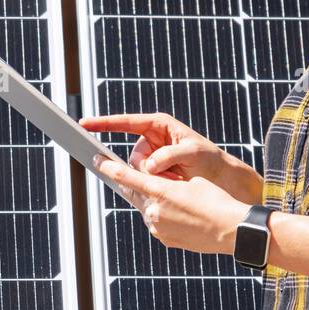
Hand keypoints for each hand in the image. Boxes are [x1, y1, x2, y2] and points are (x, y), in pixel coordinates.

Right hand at [79, 112, 231, 184]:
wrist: (224, 178)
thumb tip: (149, 166)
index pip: (126, 123)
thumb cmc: (211, 159)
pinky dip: (156, 186)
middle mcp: (154, 140)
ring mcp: (154, 157)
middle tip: (170, 175)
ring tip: (178, 180)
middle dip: (146, 169)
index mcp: (160, 125)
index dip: (104, 124)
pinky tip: (174, 185)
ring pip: (138, 172)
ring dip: (155, 180)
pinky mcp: (156, 173)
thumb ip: (168, 155)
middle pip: (133, 156)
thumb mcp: (193, 152)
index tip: (84, 124)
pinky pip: (145, 181)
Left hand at [92, 155, 250, 255]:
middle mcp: (155, 210)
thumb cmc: (216, 200)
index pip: (127, 177)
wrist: (232, 230)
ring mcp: (158, 227)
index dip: (109, 167)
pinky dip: (160, 214)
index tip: (98, 159)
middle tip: (121, 172)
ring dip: (149, 199)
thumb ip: (167, 181)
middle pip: (133, 192)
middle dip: (129, 182)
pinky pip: (156, 222)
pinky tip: (178, 211)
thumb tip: (153, 185)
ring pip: (145, 207)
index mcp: (161, 191)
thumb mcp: (192, 181)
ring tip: (168, 194)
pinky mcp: (165, 238)